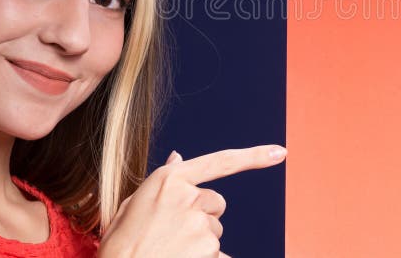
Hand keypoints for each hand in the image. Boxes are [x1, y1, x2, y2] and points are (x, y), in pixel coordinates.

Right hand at [98, 144, 287, 257]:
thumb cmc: (121, 243)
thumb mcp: (134, 204)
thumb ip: (162, 180)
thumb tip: (179, 156)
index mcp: (170, 179)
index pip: (221, 162)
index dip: (254, 157)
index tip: (280, 152)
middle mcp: (189, 196)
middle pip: (216, 204)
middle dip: (202, 217)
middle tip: (172, 235)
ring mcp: (200, 222)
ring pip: (214, 231)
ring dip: (199, 242)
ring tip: (170, 250)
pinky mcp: (208, 248)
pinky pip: (218, 254)